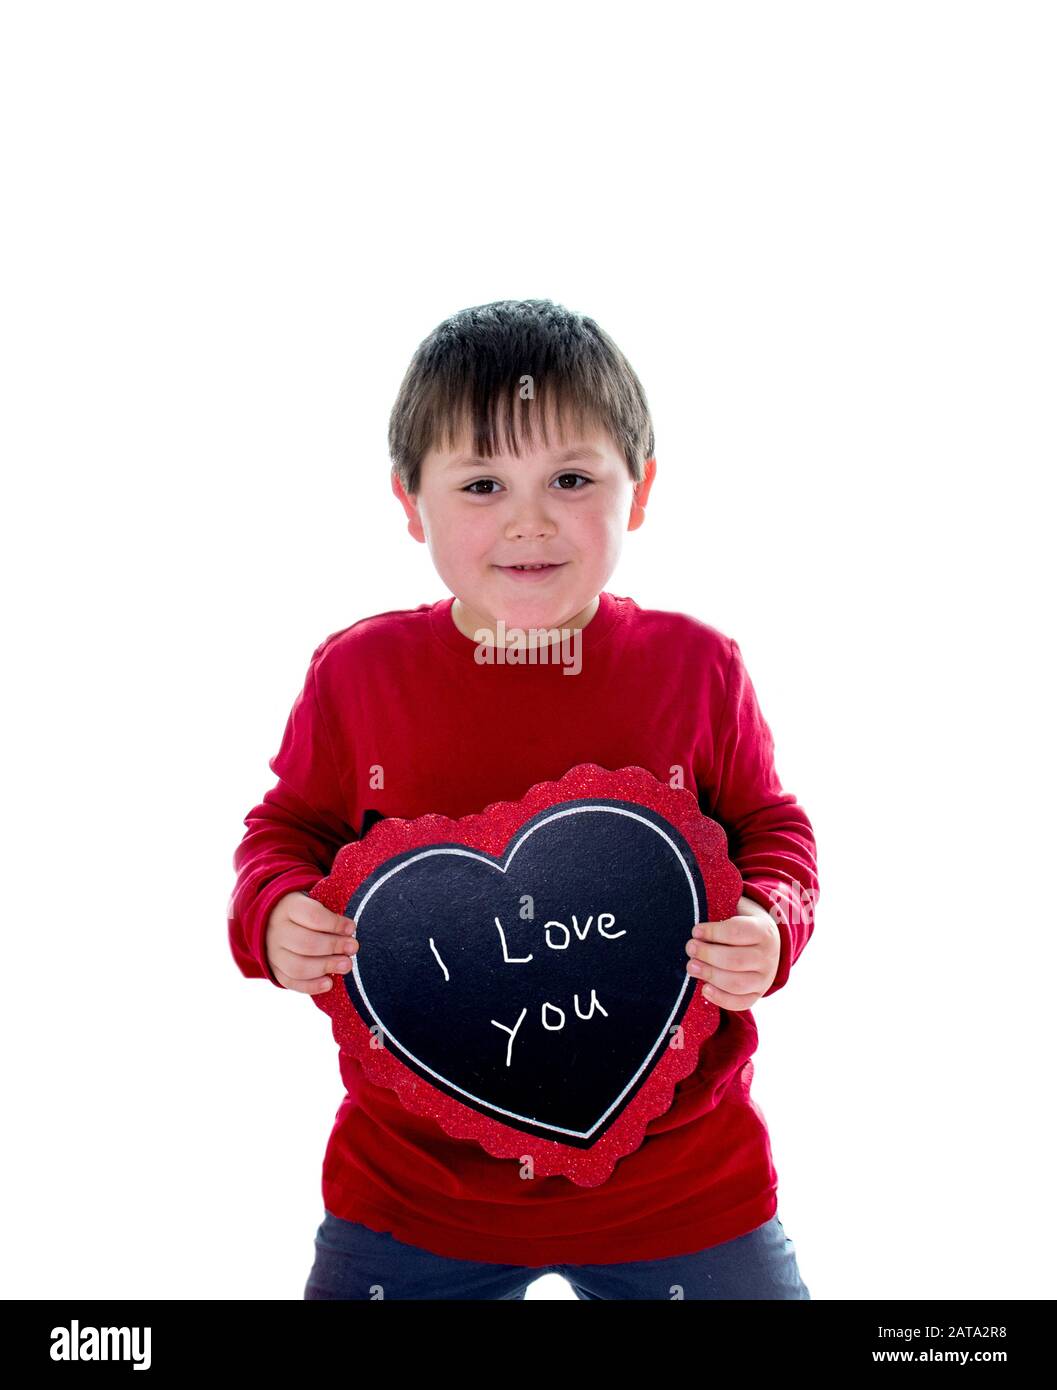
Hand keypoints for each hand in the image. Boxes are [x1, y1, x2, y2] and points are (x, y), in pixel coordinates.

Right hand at [265, 890, 358, 993]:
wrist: (276, 922)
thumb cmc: (305, 913)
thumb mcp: (314, 903)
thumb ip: (330, 915)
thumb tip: (350, 932)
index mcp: (289, 908)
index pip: (312, 916)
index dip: (335, 924)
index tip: (351, 928)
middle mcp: (278, 931)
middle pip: (305, 943)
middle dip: (334, 946)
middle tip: (353, 947)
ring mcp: (273, 953)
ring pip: (297, 966)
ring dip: (325, 967)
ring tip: (346, 965)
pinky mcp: (275, 970)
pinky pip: (292, 982)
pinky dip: (312, 986)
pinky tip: (329, 983)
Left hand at [684, 894, 779, 1009]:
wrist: (767, 942)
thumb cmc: (742, 923)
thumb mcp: (738, 909)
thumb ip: (721, 908)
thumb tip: (695, 908)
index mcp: (764, 930)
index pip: (737, 932)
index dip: (713, 932)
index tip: (695, 931)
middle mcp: (768, 956)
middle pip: (736, 960)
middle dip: (708, 955)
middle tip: (690, 948)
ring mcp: (764, 978)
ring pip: (737, 983)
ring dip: (710, 976)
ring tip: (691, 966)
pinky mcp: (757, 994)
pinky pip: (741, 1003)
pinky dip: (721, 999)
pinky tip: (704, 988)